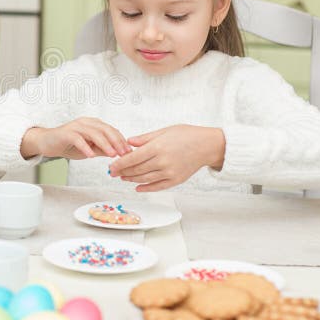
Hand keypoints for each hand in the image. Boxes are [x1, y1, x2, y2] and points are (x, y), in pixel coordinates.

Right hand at [20, 118, 130, 159]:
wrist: (47, 143)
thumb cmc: (68, 145)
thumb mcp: (89, 149)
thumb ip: (102, 150)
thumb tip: (118, 154)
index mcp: (93, 124)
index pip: (111, 130)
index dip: (121, 140)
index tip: (128, 151)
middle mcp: (86, 122)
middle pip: (105, 130)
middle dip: (116, 142)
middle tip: (123, 153)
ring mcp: (75, 126)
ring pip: (94, 133)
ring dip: (104, 144)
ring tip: (111, 155)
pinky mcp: (66, 133)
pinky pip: (78, 139)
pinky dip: (85, 147)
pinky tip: (91, 156)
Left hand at [108, 125, 224, 191]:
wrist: (207, 145)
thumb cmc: (187, 135)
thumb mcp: (164, 131)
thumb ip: (145, 138)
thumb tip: (128, 142)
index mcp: (158, 147)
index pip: (132, 158)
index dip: (119, 163)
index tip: (111, 166)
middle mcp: (162, 162)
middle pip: (136, 170)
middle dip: (122, 172)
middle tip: (113, 173)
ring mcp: (169, 172)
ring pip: (145, 179)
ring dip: (131, 179)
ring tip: (123, 177)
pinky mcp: (176, 180)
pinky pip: (157, 186)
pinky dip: (146, 188)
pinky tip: (137, 187)